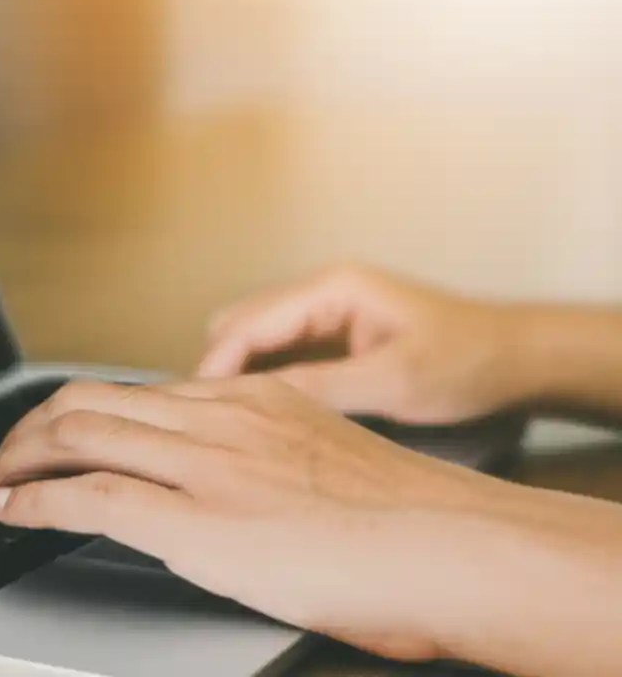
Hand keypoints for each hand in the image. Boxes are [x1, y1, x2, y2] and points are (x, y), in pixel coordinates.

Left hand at [0, 377, 514, 662]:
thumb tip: (228, 486)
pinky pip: (89, 496)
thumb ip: (262, 457)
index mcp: (246, 401)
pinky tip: (9, 512)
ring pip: (75, 436)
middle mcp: (216, 418)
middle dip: (25, 431)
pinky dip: (33, 500)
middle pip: (86, 402)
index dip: (70, 413)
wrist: (453, 546)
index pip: (130, 393)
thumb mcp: (320, 460)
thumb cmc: (406, 521)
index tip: (46, 438)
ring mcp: (203, 464)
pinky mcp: (196, 518)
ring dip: (15, 460)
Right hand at [197, 264, 529, 424]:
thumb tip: (253, 404)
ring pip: (253, 340)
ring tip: (227, 424)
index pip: (247, 323)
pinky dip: (261, 380)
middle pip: (238, 325)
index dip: (216, 366)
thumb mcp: (393, 381)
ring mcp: (324, 313)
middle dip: (218, 369)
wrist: (514, 359)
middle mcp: (320, 292)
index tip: (198, 410)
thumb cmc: (466, 363)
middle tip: (209, 422)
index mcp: (331, 289)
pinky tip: (260, 416)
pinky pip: (278, 354)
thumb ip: (320, 386)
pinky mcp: (331, 337)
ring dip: (237, 376)